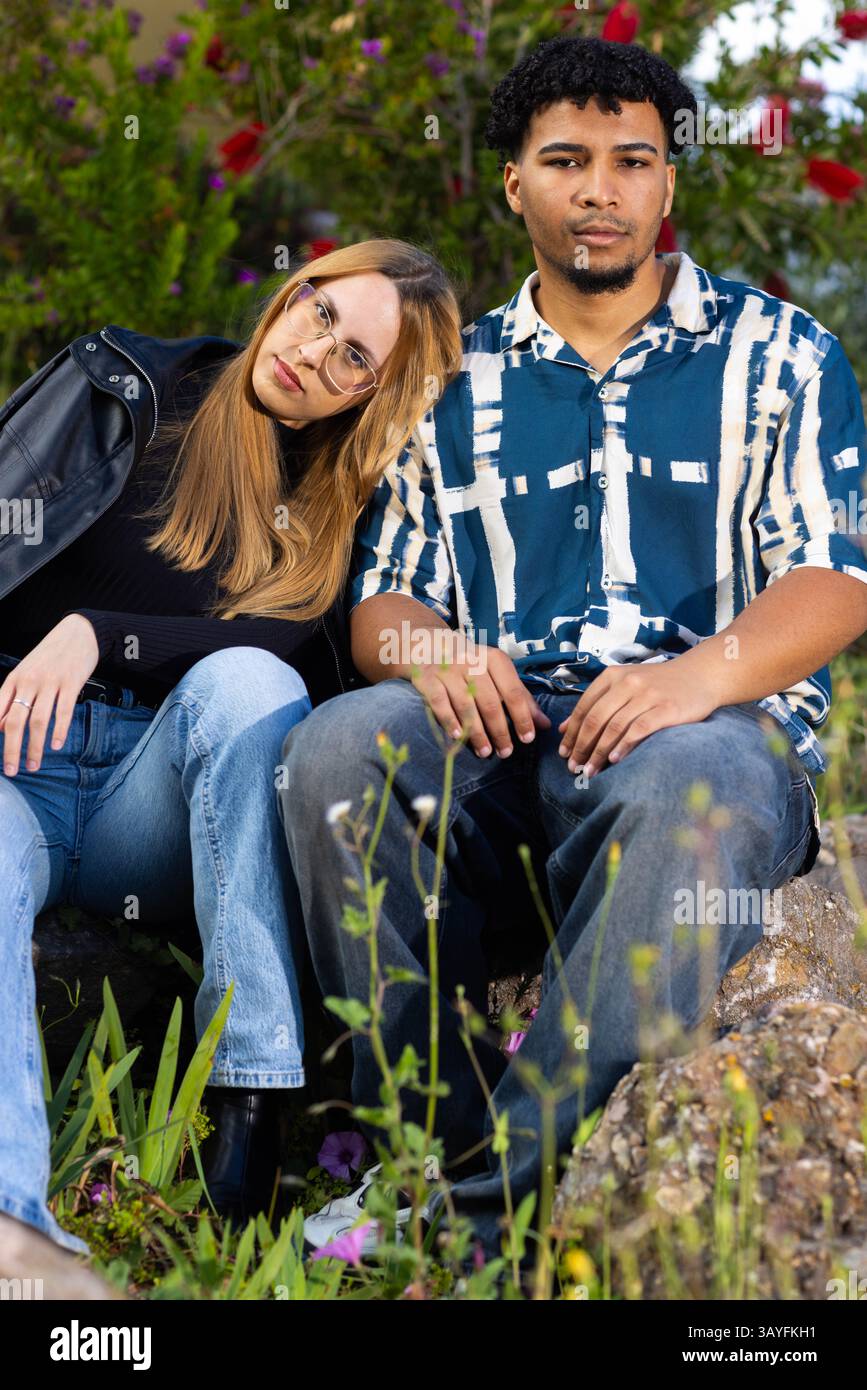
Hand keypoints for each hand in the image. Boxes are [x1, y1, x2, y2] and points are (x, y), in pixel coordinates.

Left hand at [0, 614, 99, 775]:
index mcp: (14, 680)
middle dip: (12, 750)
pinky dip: (59, 731)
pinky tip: (56, 745)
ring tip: (34, 765)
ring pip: (38, 720)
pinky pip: (64, 711)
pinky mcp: (71, 683)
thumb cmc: (50, 656)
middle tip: (11, 770)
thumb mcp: (25, 674)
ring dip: (35, 747)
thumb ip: (13, 699)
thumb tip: (2, 728)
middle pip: (15, 721)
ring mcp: (50, 682)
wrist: (78, 633)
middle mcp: (29, 682)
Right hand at [409, 640, 550, 757]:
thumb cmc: (472, 665)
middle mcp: (472, 662)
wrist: (429, 646)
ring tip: (486, 752)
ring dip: (477, 733)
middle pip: (490, 701)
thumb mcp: (498, 674)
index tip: (528, 739)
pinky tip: (459, 737)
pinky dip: (450, 721)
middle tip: (506, 753)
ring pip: (466, 705)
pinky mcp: (428, 679)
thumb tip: (545, 725)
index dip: (522, 717)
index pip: (513, 691)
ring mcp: (448, 670)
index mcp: (494, 659)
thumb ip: (521, 698)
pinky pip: (440, 703)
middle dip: (500, 730)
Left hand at [557, 662, 718, 776]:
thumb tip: (564, 728)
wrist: (700, 675)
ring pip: (614, 726)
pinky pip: (639, 729)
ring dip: (598, 752)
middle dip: (581, 746)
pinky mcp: (666, 708)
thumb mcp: (624, 686)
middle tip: (573, 767)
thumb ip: (595, 704)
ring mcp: (647, 695)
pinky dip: (624, 746)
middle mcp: (628, 683)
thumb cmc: (658, 685)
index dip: (571, 732)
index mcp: (612, 676)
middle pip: (596, 719)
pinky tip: (614, 760)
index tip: (564, 753)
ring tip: (590, 770)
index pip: (584, 707)